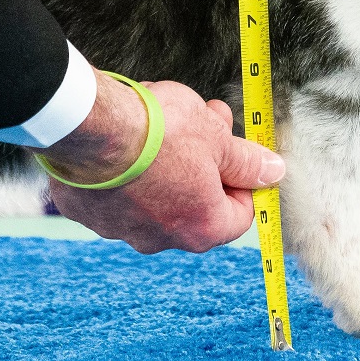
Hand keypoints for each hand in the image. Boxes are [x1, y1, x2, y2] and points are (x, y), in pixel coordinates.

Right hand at [40, 68, 282, 253]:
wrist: (89, 125)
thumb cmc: (157, 130)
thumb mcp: (215, 136)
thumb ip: (246, 161)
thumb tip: (273, 172)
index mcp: (202, 227)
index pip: (240, 212)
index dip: (243, 176)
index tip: (235, 147)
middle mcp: (161, 239)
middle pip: (196, 204)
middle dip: (204, 163)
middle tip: (204, 122)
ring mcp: (119, 229)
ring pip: (154, 198)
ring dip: (163, 166)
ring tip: (157, 121)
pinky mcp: (86, 212)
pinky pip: (114, 192)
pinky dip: (122, 170)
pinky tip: (122, 139)